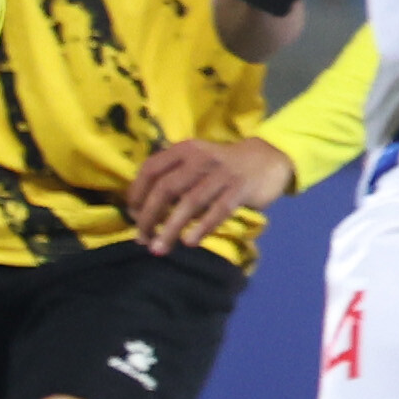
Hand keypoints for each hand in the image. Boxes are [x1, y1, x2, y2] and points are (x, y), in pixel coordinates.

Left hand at [127, 136, 296, 253]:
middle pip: (166, 188)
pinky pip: (218, 210)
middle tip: (142, 238)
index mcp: (184, 150)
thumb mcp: (195, 161)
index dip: (137, 193)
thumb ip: (173, 178)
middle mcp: (200, 158)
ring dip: (171, 228)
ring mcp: (222, 173)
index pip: (151, 169)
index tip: (132, 215)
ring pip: (190, 202)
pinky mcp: (240, 188)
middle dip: (149, 216)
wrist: (266, 158)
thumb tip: (143, 212)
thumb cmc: (222, 166)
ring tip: (159, 249)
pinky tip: (190, 242)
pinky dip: (202, 227)